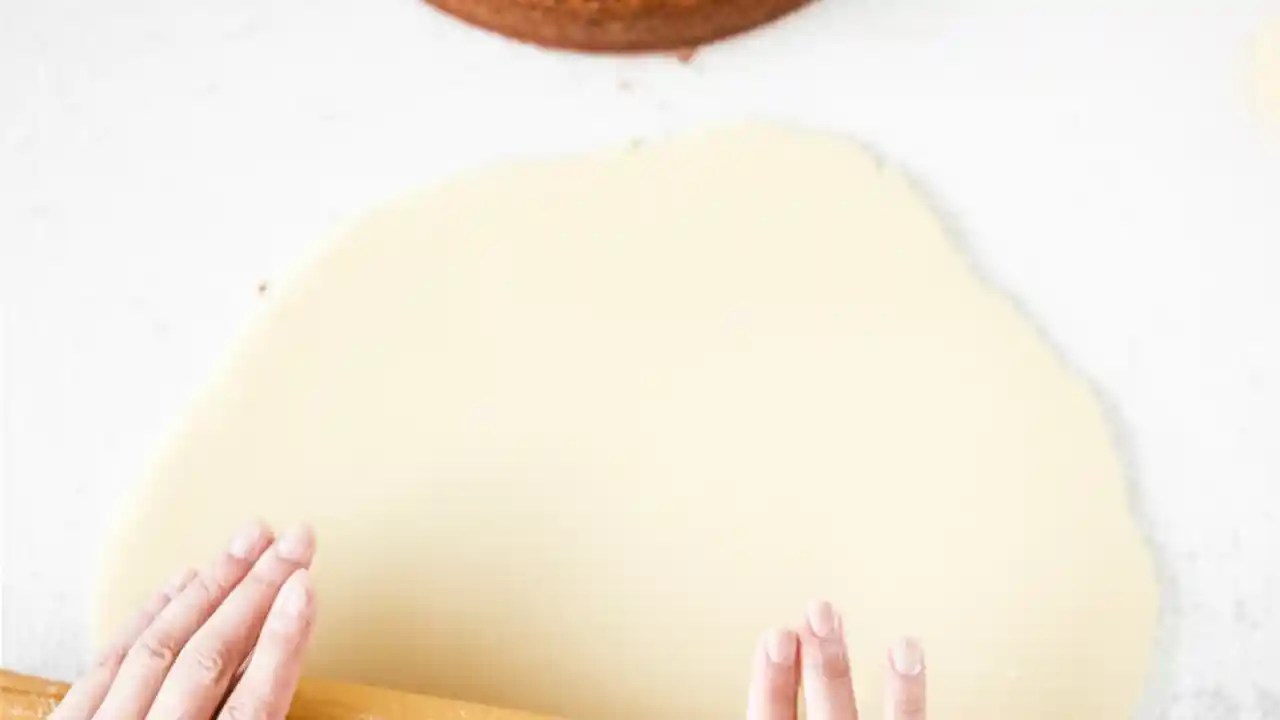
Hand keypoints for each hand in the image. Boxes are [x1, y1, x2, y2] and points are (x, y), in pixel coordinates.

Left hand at [52, 521, 316, 719]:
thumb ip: (251, 717)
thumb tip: (283, 660)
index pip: (253, 703)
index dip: (284, 641)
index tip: (306, 587)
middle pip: (210, 659)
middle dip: (258, 591)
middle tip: (296, 541)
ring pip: (160, 647)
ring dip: (211, 586)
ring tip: (249, 541)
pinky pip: (110, 661)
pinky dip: (150, 615)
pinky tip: (183, 581)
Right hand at [747, 601, 925, 719]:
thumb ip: (788, 708)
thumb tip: (789, 664)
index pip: (769, 717)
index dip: (767, 679)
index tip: (772, 636)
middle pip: (814, 710)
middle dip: (811, 658)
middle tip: (812, 614)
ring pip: (844, 713)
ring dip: (836, 660)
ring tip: (832, 615)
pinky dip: (906, 688)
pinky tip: (905, 649)